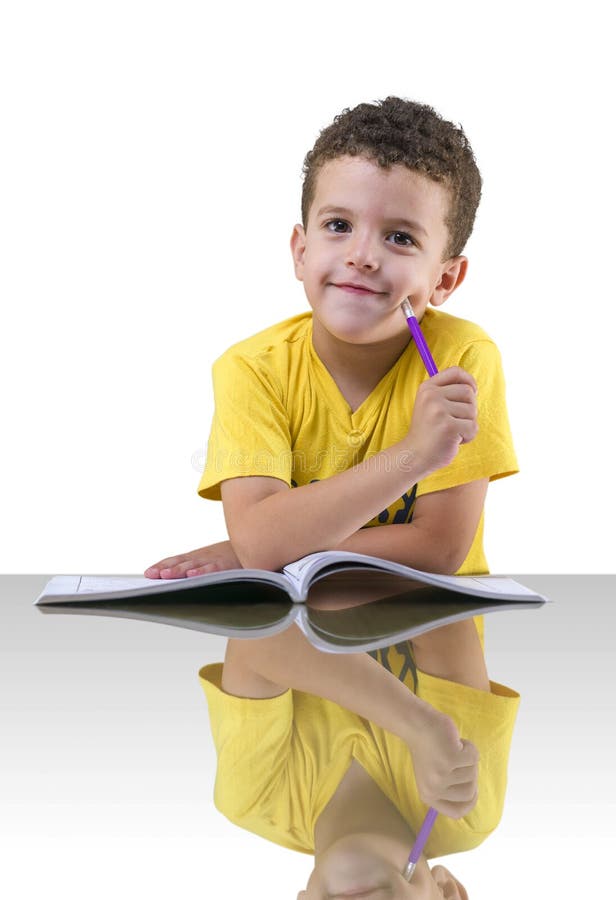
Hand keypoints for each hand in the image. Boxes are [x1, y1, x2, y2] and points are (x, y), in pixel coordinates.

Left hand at [144, 540, 241, 578]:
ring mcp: (214, 560)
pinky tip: (193, 575)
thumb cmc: (230, 556)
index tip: (148, 573)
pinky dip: (203, 572)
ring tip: (166, 574)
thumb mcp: (209, 560)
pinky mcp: (228, 565)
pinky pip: (214, 569)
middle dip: (165, 568)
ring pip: (194, 565)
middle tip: (152, 574)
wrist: (254, 543)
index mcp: (197, 556)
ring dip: (179, 570)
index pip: (175, 560)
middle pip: (180, 563)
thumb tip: (172, 578)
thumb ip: (195, 567)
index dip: (162, 565)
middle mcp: (203, 557)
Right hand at [403, 367, 477, 474]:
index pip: (455, 372)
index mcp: (427, 388)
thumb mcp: (430, 405)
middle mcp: (432, 396)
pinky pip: (473, 427)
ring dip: (467, 425)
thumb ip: (446, 393)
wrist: (414, 455)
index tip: (472, 392)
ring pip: (472, 411)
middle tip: (456, 421)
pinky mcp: (449, 426)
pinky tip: (453, 441)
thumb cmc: (428, 431)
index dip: (468, 380)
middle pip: (468, 392)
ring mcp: (439, 411)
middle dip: (469, 408)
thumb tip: (471, 386)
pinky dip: (468, 437)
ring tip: (452, 432)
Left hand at [405, 702, 478, 818]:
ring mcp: (442, 774)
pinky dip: (470, 747)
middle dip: (470, 774)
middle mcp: (434, 789)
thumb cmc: (428, 747)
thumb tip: (472, 798)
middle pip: (470, 792)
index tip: (472, 788)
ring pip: (473, 773)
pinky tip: (456, 741)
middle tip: (458, 759)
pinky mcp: (451, 758)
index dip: (469, 802)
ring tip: (452, 747)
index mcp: (428, 796)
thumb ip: (449, 788)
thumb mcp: (434, 774)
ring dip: (467, 758)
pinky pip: (474, 758)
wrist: (416, 724)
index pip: (457, 812)